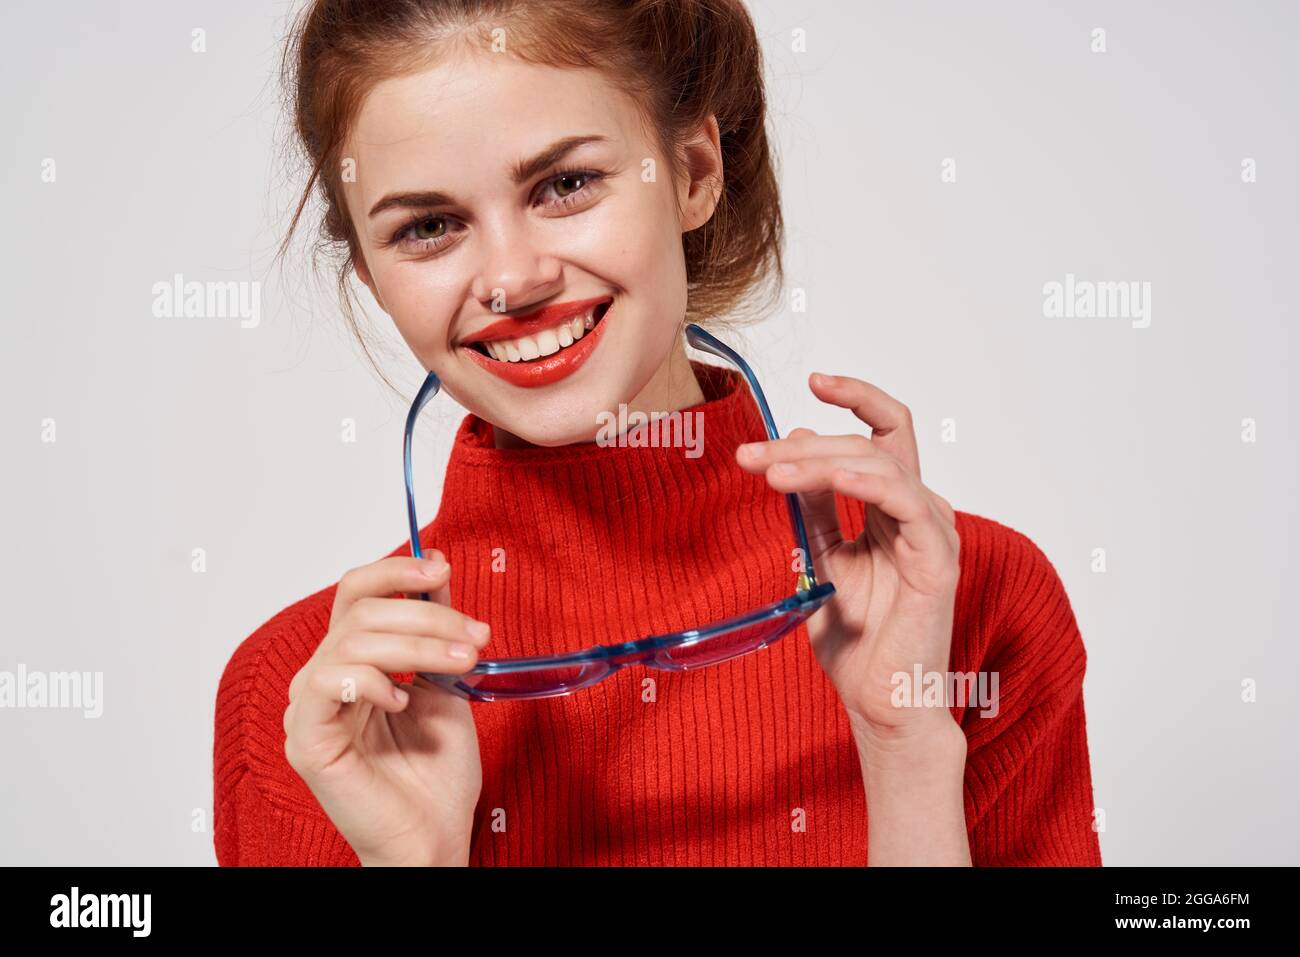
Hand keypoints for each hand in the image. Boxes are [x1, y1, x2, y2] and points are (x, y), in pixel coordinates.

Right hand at [282, 552, 489, 865]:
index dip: (396, 571)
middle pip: (360, 609)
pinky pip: (329, 682)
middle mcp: (324, 677)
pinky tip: (403, 700)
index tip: (443, 569)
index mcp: (352, 660)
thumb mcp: (446, 681)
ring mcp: (310, 709)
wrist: (434, 835)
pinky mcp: (307, 739)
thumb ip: (434, 627)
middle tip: (474, 637)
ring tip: (461, 665)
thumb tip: (437, 568)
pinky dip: (374, 680)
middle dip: (426, 614)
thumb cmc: (436, 772)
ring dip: (418, 644)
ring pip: (352, 640)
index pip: (356, 592)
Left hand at [736, 372, 961, 745]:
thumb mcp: (822, 556)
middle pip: (869, 444)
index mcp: (896, 507)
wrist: (879, 702)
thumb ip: (815, 504)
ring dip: (821, 461)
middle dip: (803, 444)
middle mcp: (920, 511)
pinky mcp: (937, 561)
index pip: (884, 432)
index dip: (855, 396)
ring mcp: (934, 533)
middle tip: (749, 456)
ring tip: (770, 472)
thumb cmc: (859, 641)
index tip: (812, 380)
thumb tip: (796, 443)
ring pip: (881, 465)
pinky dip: (868, 482)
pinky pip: (907, 503)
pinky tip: (831, 478)